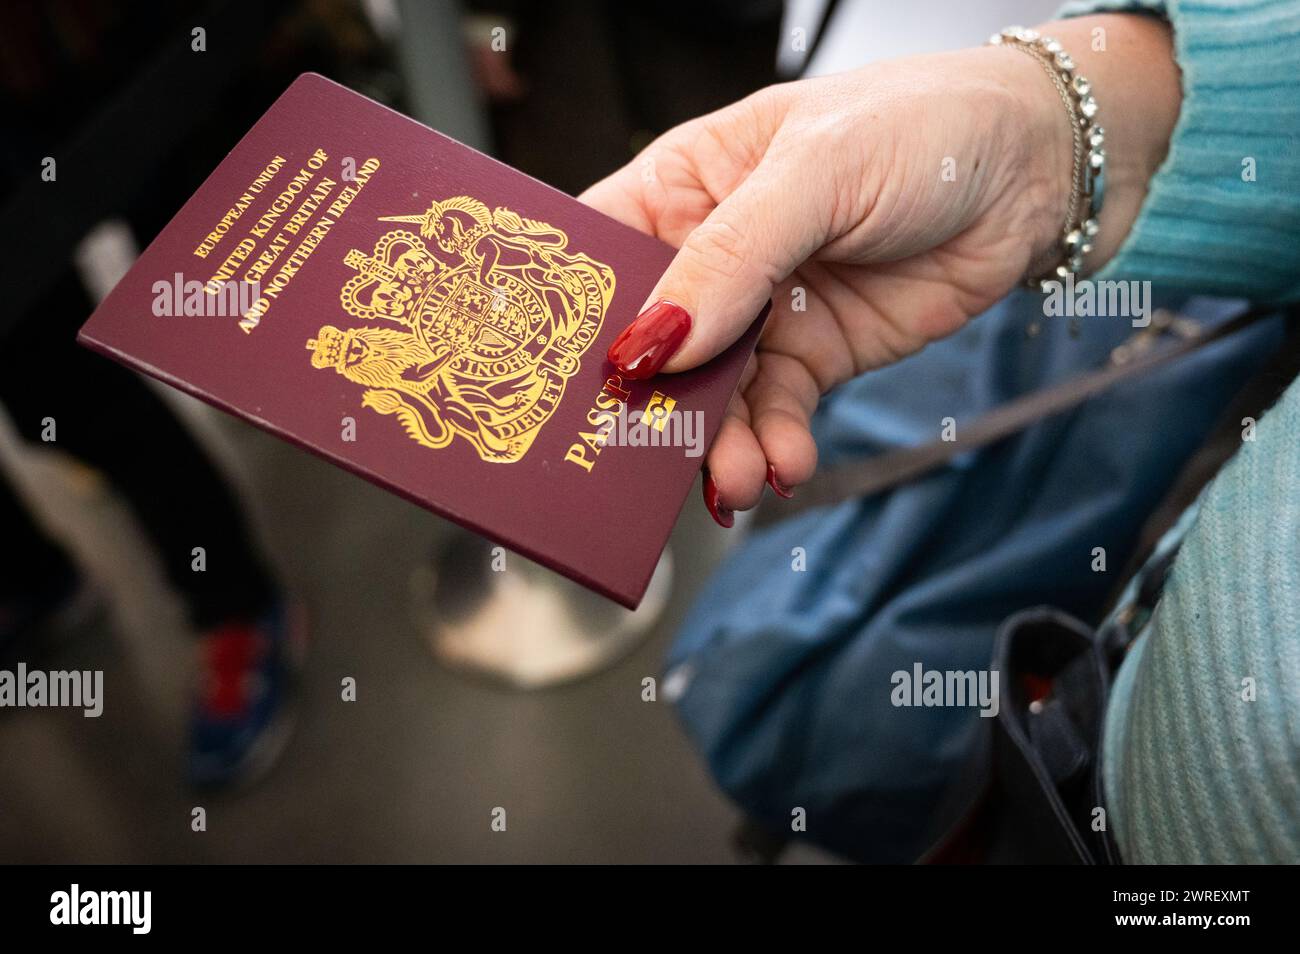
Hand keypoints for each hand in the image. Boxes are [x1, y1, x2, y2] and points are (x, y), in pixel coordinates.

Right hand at [580, 15, 1176, 523]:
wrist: (1035, 171)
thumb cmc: (920, 126)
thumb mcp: (814, 172)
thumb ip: (730, 258)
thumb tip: (652, 344)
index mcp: (683, 187)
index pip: (600, 255)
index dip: (571, 319)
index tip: (558, 383)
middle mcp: (710, 258)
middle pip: (649, 345)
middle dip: (645, 405)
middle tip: (638, 459)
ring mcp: (759, 315)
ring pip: (709, 396)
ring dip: (715, 443)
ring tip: (733, 477)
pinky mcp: (811, 358)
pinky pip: (774, 416)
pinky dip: (774, 446)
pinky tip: (784, 463)